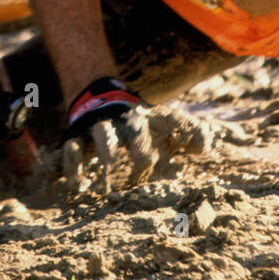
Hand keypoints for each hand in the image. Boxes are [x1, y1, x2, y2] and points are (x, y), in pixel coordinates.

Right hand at [46, 77, 213, 192]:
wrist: (102, 98)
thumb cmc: (143, 126)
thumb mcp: (166, 129)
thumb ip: (188, 137)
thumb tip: (206, 146)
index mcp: (152, 118)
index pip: (173, 120)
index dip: (186, 131)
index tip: (199, 148)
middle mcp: (127, 120)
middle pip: (136, 129)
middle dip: (140, 146)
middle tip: (144, 166)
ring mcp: (102, 126)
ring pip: (103, 132)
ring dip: (106, 147)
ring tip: (109, 166)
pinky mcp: (78, 137)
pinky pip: (72, 148)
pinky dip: (72, 161)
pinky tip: (75, 180)